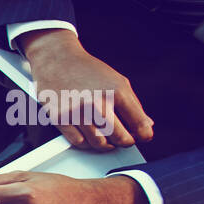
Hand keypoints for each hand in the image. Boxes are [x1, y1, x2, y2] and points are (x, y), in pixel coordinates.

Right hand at [19, 29, 153, 150]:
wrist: (57, 59)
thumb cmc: (87, 69)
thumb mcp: (117, 80)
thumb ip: (133, 104)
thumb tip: (147, 124)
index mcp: (116, 92)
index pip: (139, 125)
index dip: (143, 135)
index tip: (141, 136)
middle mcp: (97, 103)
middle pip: (121, 138)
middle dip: (125, 141)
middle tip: (124, 138)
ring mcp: (78, 112)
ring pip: (99, 143)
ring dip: (105, 144)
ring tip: (106, 137)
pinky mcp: (60, 118)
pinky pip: (79, 141)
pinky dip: (86, 141)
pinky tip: (88, 133)